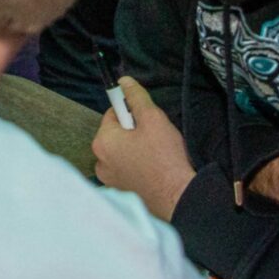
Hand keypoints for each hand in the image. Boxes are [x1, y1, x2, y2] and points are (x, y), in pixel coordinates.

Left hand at [91, 76, 196, 220]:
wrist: (178, 197)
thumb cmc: (165, 157)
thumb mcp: (153, 118)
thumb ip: (136, 97)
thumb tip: (124, 81)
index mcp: (102, 142)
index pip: (112, 114)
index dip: (132, 113)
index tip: (147, 120)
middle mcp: (99, 162)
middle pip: (115, 134)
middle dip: (133, 132)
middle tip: (155, 138)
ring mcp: (109, 180)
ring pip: (121, 152)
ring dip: (134, 149)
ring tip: (156, 155)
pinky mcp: (121, 192)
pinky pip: (126, 169)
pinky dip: (136, 166)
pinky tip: (153, 169)